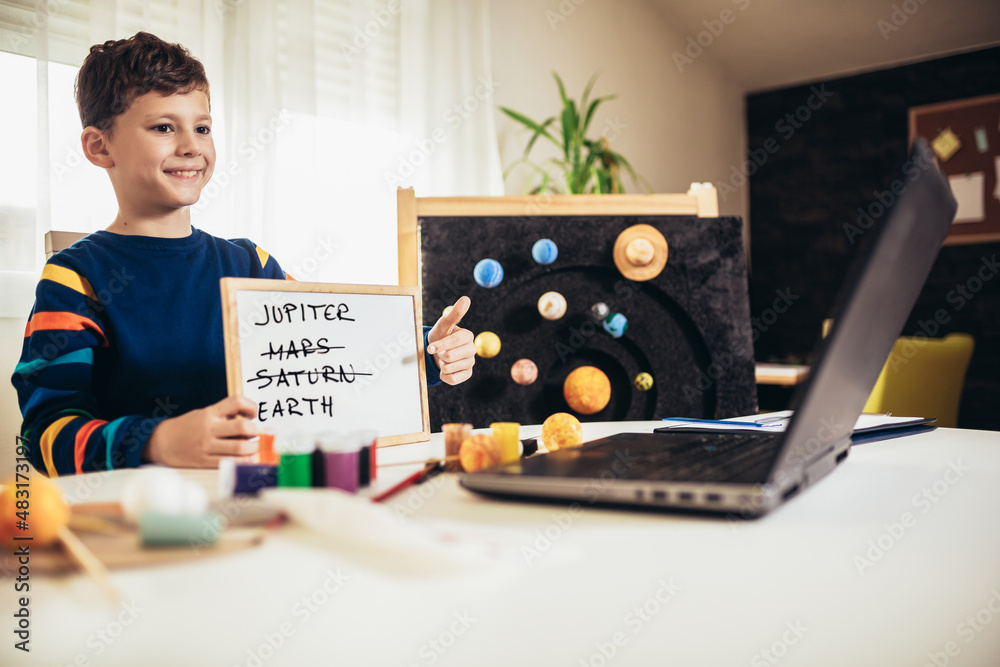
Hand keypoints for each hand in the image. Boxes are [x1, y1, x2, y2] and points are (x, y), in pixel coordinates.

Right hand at [144, 395, 259, 467]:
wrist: (160, 443)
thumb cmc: (186, 427)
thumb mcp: (202, 414)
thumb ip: (223, 416)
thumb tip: (249, 422)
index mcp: (209, 413)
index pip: (236, 402)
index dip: (251, 406)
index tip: (254, 414)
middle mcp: (209, 428)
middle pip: (242, 427)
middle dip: (256, 431)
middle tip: (256, 434)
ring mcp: (206, 446)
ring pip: (240, 447)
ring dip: (253, 448)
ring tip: (253, 447)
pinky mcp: (204, 461)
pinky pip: (230, 462)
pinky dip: (244, 461)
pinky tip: (247, 459)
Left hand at [427, 296, 475, 385]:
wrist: (437, 352)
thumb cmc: (440, 335)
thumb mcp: (443, 324)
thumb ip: (454, 313)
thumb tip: (466, 298)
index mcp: (467, 336)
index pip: (454, 342)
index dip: (440, 345)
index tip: (429, 348)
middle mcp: (472, 349)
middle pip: (450, 356)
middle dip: (439, 355)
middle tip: (439, 351)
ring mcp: (470, 362)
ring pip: (449, 368)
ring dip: (441, 365)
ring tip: (443, 359)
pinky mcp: (467, 374)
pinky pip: (452, 379)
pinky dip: (444, 376)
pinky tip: (445, 369)